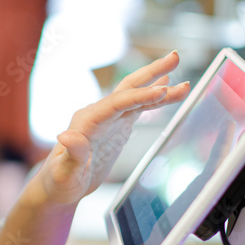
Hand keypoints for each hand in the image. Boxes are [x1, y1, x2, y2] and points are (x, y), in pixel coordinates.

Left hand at [32, 51, 190, 206]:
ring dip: (159, 85)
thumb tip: (66, 135)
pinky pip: (138, 108)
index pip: (117, 102)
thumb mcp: (64, 172)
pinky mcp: (115, 127)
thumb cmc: (60, 181)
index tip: (163, 90)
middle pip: (127, 88)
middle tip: (174, 57)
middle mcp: (97, 115)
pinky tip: (166, 90)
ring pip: (136, 96)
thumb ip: (70, 155)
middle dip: (151, 73)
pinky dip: (154, 100)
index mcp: (86, 121)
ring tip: (185, 80)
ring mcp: (107, 119)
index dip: (140, 96)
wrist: (60, 187)